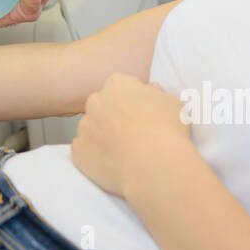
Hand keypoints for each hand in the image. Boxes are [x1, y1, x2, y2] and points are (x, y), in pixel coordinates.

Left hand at [70, 74, 189, 197]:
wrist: (154, 164)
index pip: (120, 87)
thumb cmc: (166, 130)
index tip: (142, 115)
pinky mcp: (78, 151)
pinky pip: (84, 151)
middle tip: (131, 134)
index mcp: (117, 84)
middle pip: (102, 106)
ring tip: (124, 153)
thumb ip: (157, 93)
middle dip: (112, 117)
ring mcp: (84, 126)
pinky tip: (112, 165)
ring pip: (91, 129)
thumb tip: (151, 90)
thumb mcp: (172, 102)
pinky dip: (94, 157)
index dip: (132, 102)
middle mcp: (95, 101)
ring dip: (102, 137)